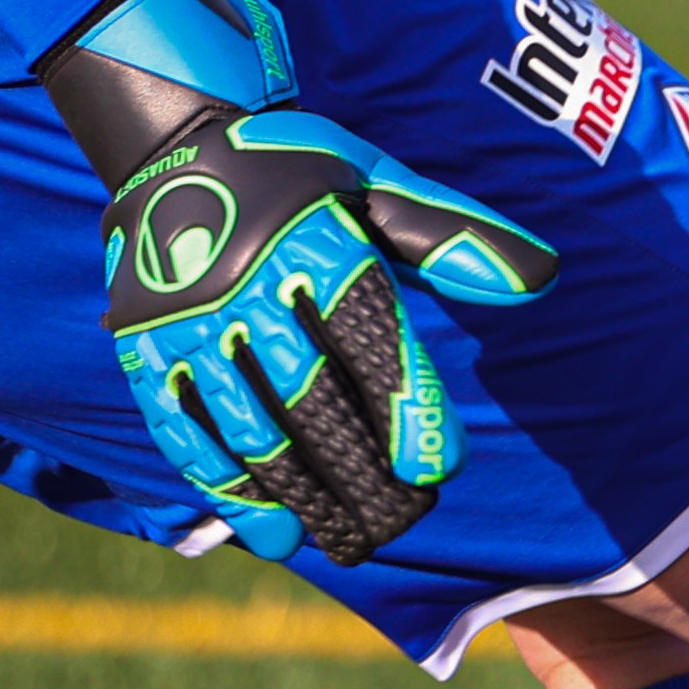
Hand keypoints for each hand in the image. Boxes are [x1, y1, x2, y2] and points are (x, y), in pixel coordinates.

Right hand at [38, 0, 556, 563]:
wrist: (175, 146)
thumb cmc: (300, 177)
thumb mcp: (376, 184)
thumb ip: (455, 238)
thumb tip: (542, 278)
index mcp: (313, 241)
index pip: (368, 335)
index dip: (405, 406)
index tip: (437, 468)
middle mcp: (246, 284)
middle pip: (311, 400)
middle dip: (362, 473)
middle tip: (406, 522)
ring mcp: (189, 322)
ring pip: (251, 427)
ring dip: (305, 496)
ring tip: (353, 542)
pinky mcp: (145, 349)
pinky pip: (184, 430)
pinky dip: (229, 489)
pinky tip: (276, 537)